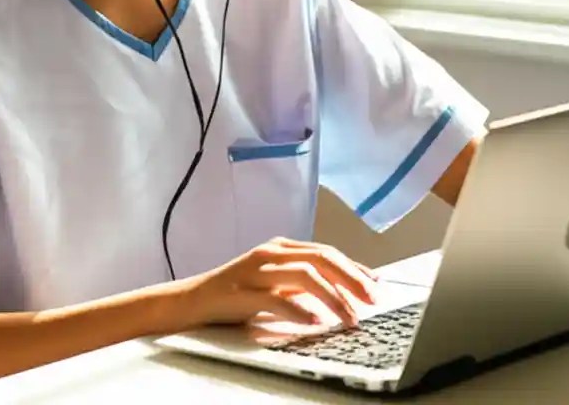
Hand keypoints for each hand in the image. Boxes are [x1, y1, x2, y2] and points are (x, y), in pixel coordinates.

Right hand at [179, 237, 380, 328]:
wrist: (192, 301)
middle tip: (371, 300)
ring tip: (348, 318)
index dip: (354, 267)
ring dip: (333, 298)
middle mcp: (271, 253)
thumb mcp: (275, 283)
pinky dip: (299, 310)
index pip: (327, 252)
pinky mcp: (242, 292)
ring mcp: (256, 271)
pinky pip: (276, 299)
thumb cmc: (237, 294)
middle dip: (351, 278)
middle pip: (321, 258)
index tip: (375, 285)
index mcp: (281, 247)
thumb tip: (345, 289)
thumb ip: (304, 282)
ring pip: (304, 276)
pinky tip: (315, 321)